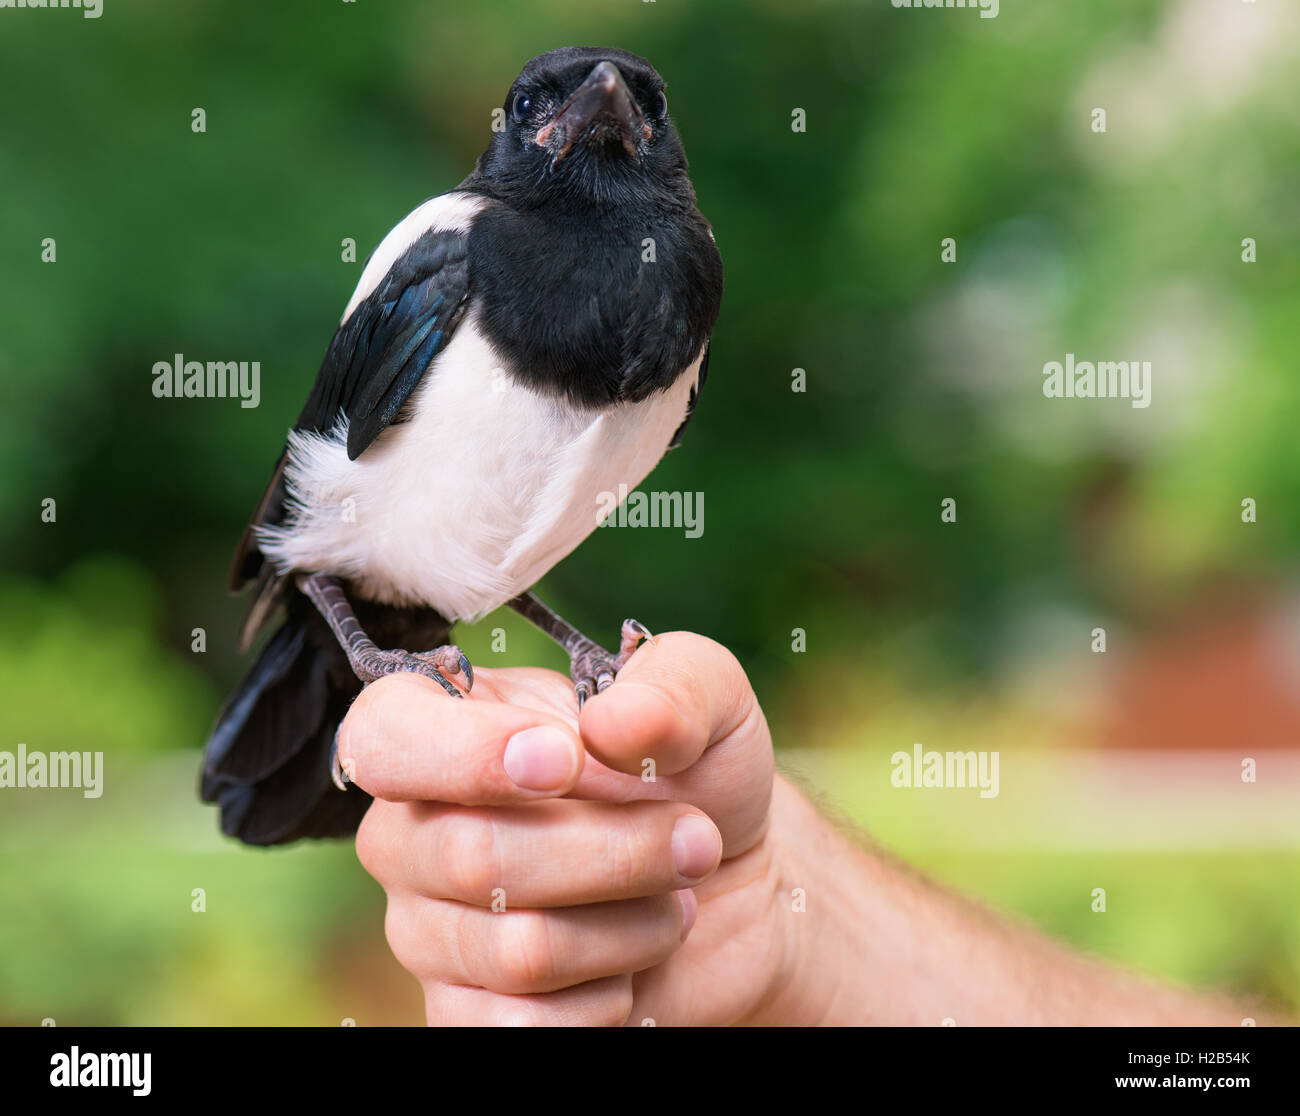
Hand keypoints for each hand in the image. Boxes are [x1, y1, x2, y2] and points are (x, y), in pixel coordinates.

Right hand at [340, 631, 788, 1024]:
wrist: (732, 887)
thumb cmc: (698, 772)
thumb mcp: (711, 698)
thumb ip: (674, 686)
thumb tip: (611, 725)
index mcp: (444, 725)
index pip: (385, 735)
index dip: (464, 753)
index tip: (565, 760)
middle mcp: (412, 828)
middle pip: (470, 855)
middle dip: (612, 851)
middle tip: (693, 838)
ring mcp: (427, 928)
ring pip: (515, 948)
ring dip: (630, 926)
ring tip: (674, 896)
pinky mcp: (464, 1013)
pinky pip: (523, 1027)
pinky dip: (609, 1000)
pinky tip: (632, 966)